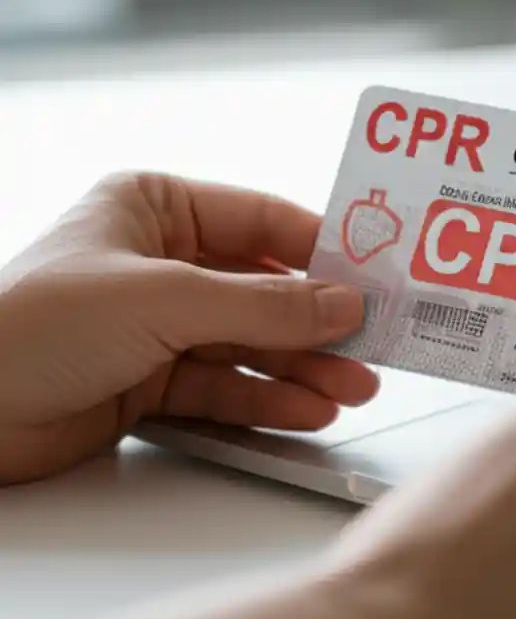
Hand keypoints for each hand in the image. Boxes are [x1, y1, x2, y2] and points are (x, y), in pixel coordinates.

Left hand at [0, 172, 378, 484]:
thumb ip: (262, 305)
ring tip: (353, 389)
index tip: (377, 279)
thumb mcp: (162, 299)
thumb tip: (344, 303)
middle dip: (320, 322)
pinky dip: (267, 399)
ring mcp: (157, 325)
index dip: (325, 250)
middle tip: (372, 346)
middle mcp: (160, 263)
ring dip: (304, 367)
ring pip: (252, 344)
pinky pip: (226, 387)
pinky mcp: (150, 382)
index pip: (263, 220)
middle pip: (266, 289)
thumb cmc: (27, 325)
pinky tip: (307, 410)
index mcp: (154, 207)